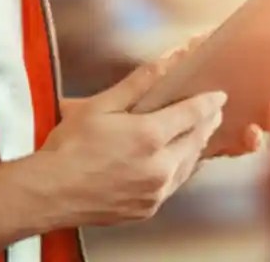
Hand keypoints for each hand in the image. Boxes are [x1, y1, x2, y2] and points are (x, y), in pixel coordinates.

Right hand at [39, 63, 226, 226]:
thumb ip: (138, 84)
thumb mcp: (100, 106)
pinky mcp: (148, 208)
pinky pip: (174, 184)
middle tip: (212, 111)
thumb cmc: (69, 148)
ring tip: (198, 133)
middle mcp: (159, 167)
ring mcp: (156, 192)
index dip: (209, 102)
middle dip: (207, 123)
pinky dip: (180, 168)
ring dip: (196, 146)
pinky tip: (175, 160)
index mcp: (149, 136)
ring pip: (189, 165)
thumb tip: (166, 61)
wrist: (50, 192)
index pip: (192, 113)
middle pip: (197, 140)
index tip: (219, 95)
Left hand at [163, 32, 269, 159]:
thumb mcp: (184, 57)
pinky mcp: (234, 140)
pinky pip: (250, 142)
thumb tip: (209, 34)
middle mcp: (262, 89)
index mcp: (258, 60)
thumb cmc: (172, 80)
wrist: (149, 119)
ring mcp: (253, 117)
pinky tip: (249, 132)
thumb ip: (199, 47)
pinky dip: (253, 139)